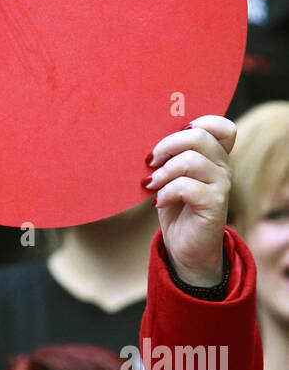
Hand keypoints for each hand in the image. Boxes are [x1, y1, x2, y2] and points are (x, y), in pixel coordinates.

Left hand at [144, 115, 235, 286]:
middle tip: (150, 161)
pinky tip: (158, 201)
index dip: (200, 123)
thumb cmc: (176, 207)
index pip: (222, 127)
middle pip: (199, 137)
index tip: (175, 136)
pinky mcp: (214, 205)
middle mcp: (223, 167)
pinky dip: (166, 192)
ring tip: (151, 184)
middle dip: (167, 145)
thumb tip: (145, 134)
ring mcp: (222, 185)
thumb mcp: (171, 176)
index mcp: (215, 156)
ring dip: (164, 172)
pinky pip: (187, 187)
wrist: (185, 247)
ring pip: (191, 160)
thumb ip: (170, 156)